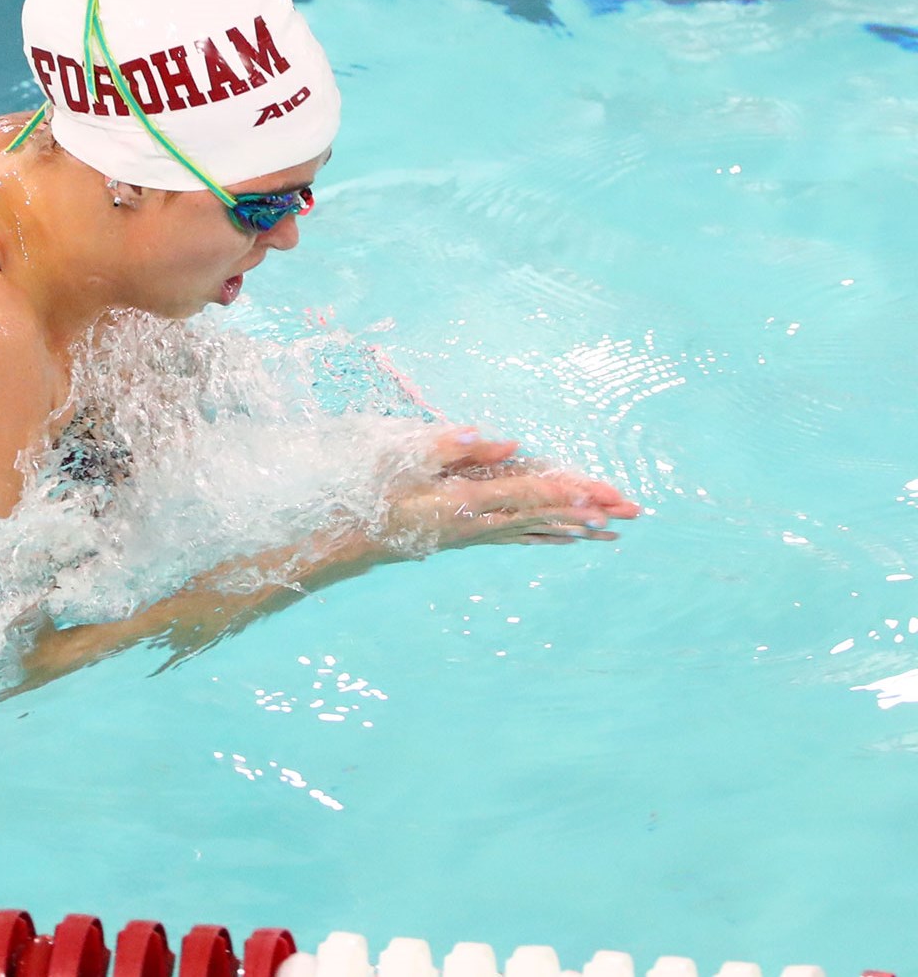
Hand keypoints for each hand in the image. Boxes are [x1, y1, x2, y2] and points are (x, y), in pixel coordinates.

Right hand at [386, 428, 641, 549]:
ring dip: (576, 530)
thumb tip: (499, 438)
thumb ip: (447, 447)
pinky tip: (569, 541)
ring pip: (536, 531)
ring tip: (614, 532)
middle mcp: (477, 523)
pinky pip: (520, 538)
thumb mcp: (401, 462)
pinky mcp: (472, 537)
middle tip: (628, 513)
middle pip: (540, 516)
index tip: (597, 499)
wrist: (352, 538)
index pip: (522, 496)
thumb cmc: (372, 493)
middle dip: (586, 514)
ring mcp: (476, 534)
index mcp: (462, 501)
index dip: (560, 496)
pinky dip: (549, 537)